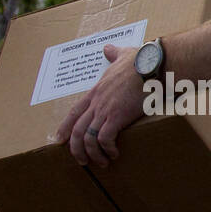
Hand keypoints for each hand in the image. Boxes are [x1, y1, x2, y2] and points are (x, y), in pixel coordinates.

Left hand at [54, 44, 146, 166]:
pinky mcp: (117, 117)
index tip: (59, 140)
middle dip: (76, 149)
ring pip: (88, 138)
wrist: (151, 66)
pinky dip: (108, 149)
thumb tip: (108, 48)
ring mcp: (105, 110)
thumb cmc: (140, 61)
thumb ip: (113, 54)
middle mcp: (97, 102)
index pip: (74, 112)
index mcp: (96, 91)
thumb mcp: (122, 55)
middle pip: (77, 130)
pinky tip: (115, 154)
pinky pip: (104, 139)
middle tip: (82, 161)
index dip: (65, 127)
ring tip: (102, 162)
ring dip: (93, 154)